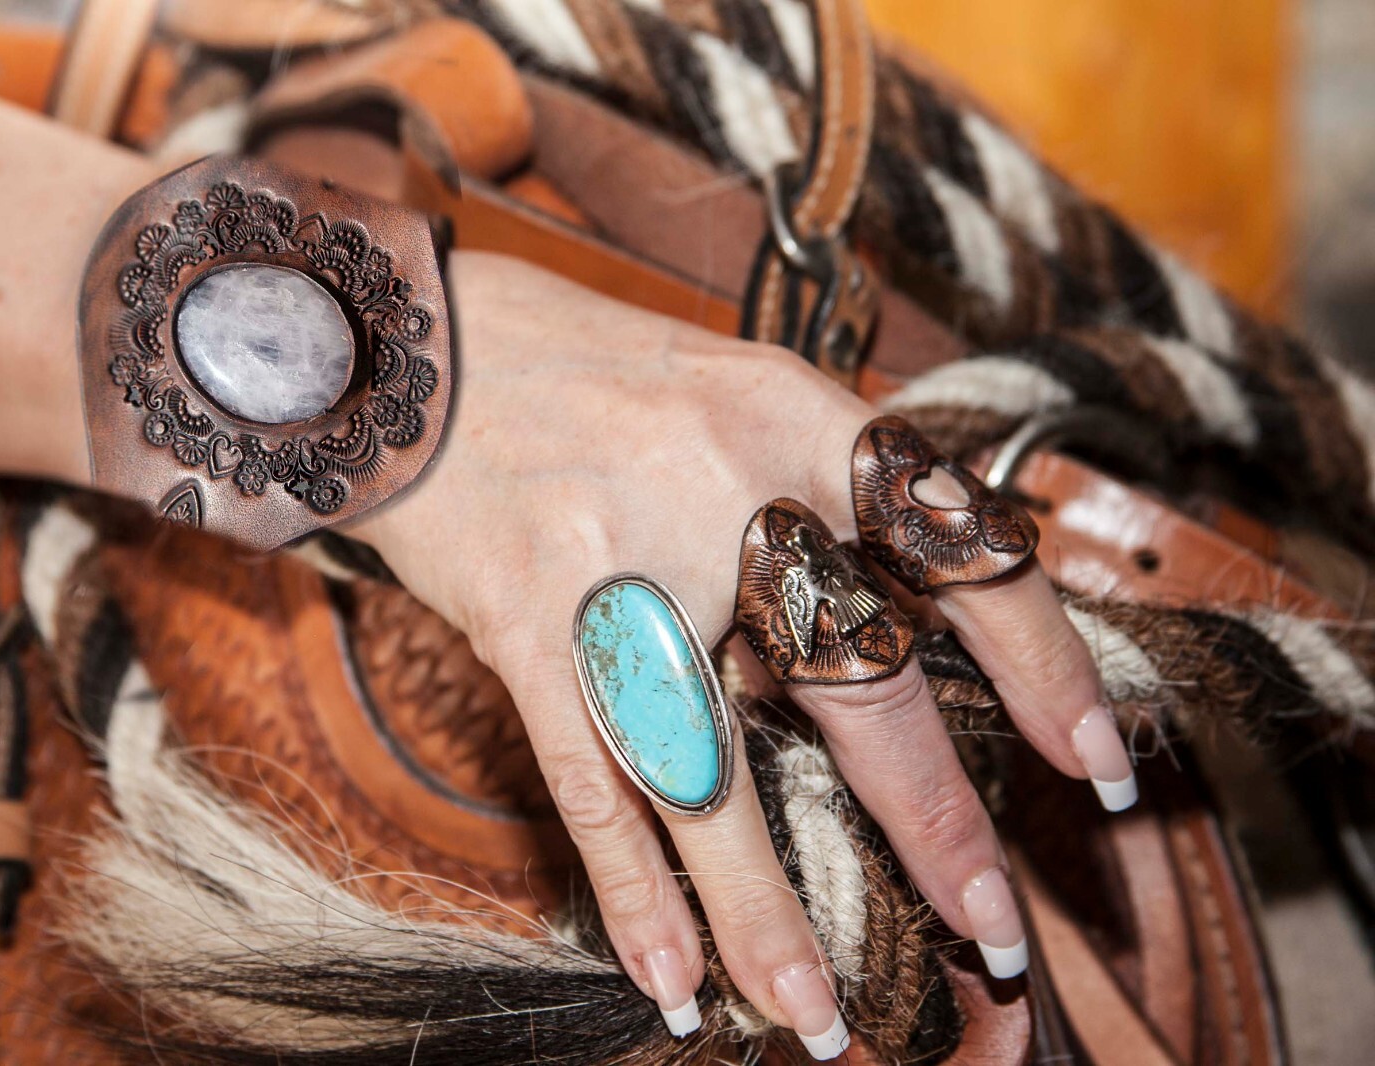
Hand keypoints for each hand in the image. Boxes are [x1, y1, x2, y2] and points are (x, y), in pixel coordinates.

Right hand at [348, 251, 1135, 1050]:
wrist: (407, 352)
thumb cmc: (582, 371)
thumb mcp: (727, 392)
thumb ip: (815, 496)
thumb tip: (899, 627)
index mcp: (792, 418)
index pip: (954, 550)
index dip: (1043, 664)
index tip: (1098, 761)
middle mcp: (721, 489)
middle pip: (854, 686)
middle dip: (932, 822)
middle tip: (990, 931)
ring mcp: (618, 566)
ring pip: (712, 775)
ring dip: (769, 913)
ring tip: (820, 1020)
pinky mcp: (523, 625)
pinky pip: (591, 782)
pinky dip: (633, 891)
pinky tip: (672, 981)